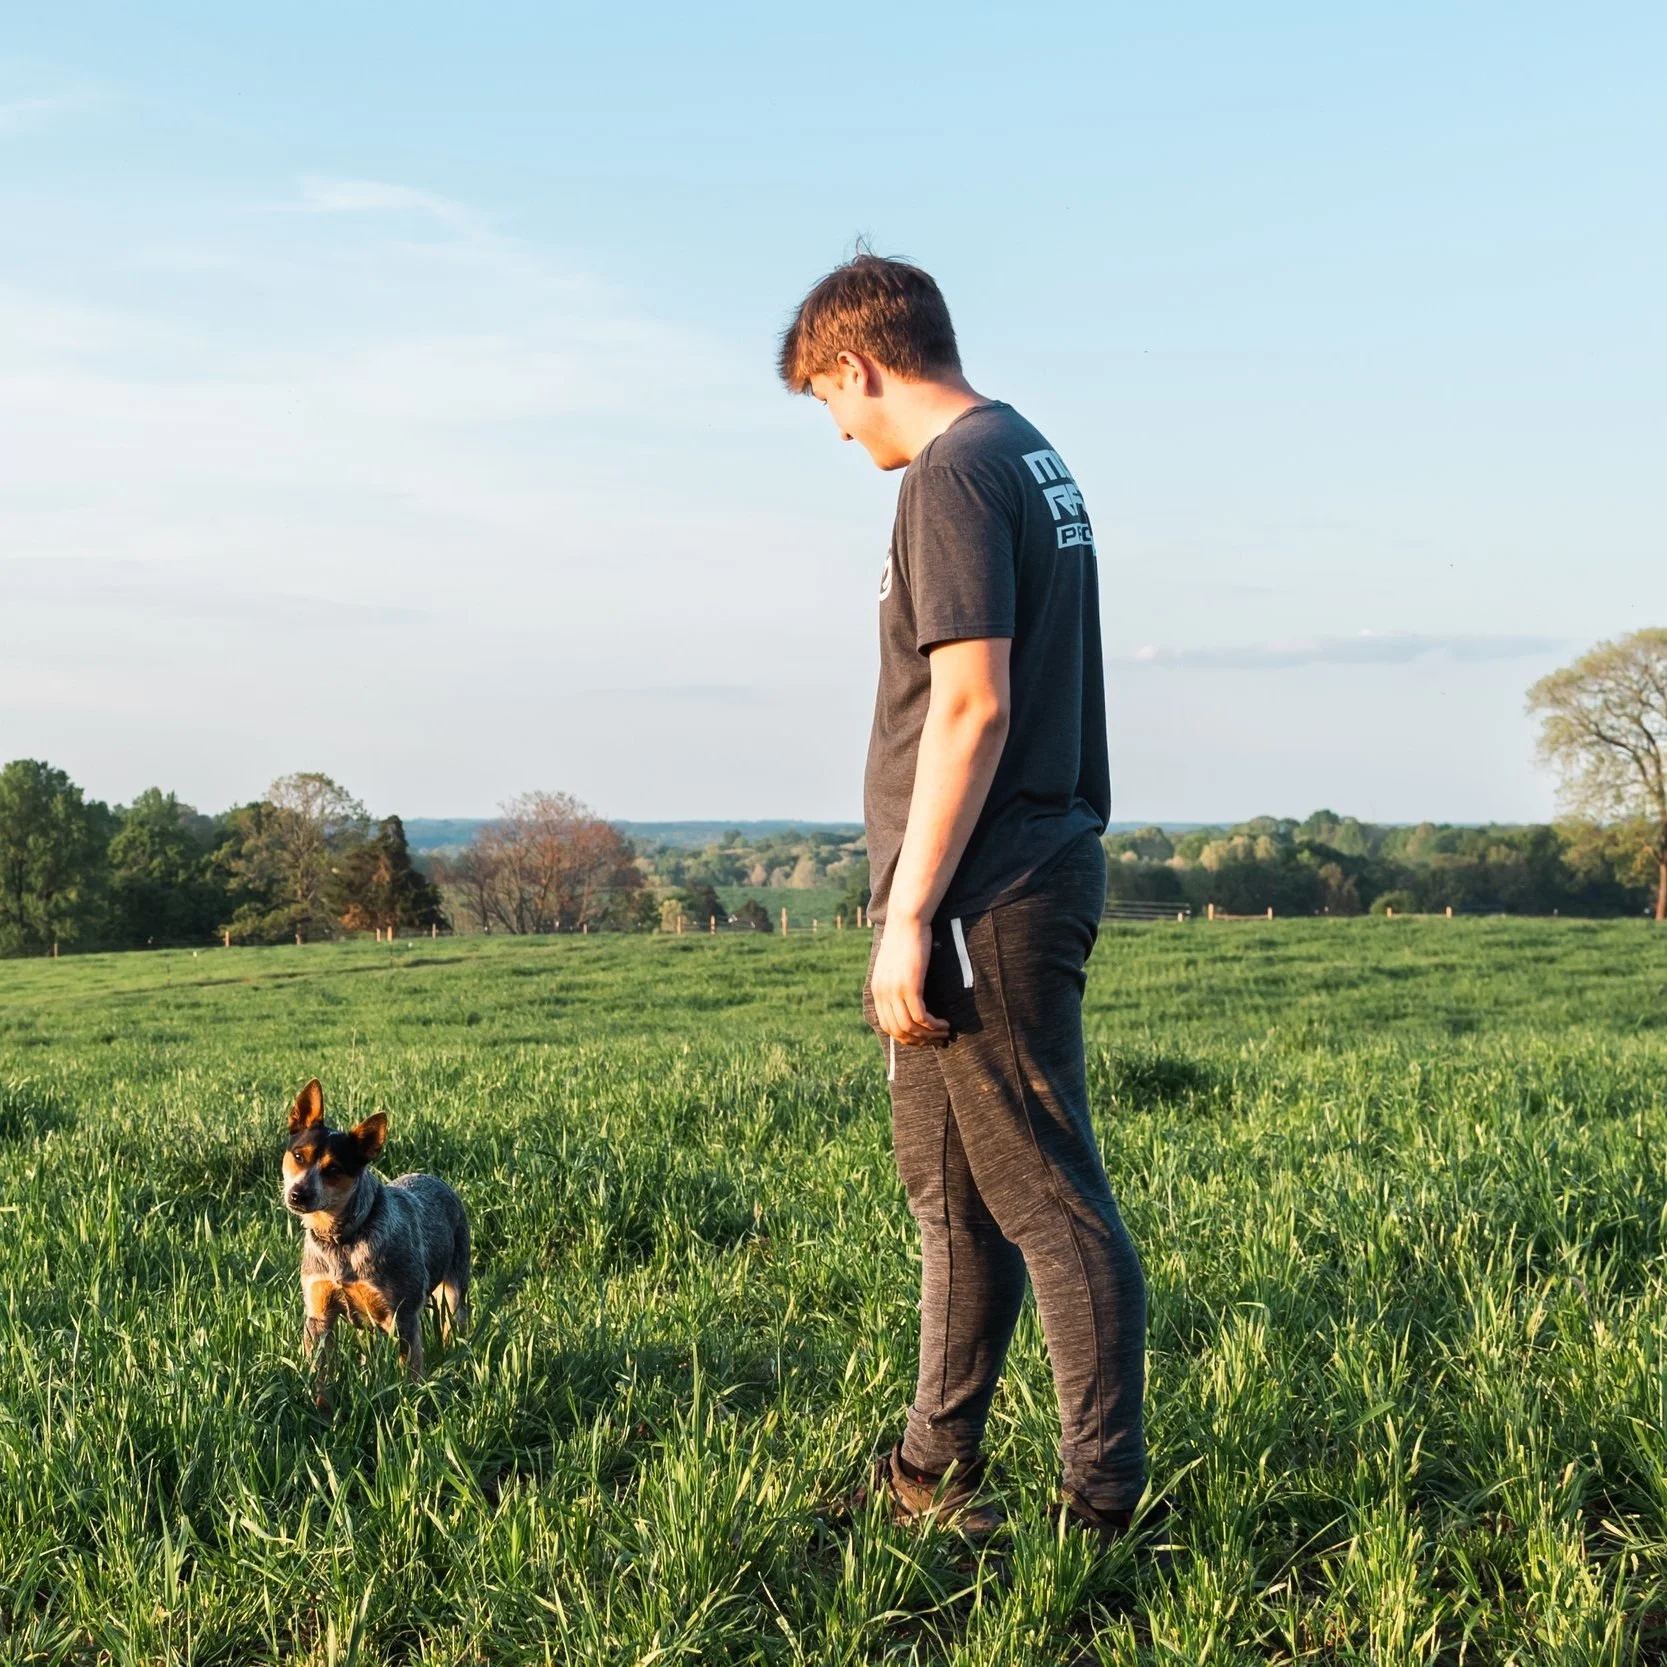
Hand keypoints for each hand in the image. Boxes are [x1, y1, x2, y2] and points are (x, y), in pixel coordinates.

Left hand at [871, 916, 950, 1045]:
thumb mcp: (894, 965)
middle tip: (936, 1040)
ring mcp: (895, 991)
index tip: (922, 1038)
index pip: (887, 1026)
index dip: (906, 1038)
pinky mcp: (910, 986)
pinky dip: (933, 1025)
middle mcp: (882, 994)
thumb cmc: (904, 939)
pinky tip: (944, 1023)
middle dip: (919, 1040)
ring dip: (929, 1035)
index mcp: (877, 991)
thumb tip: (907, 996)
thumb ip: (895, 982)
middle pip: (898, 1031)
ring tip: (944, 1032)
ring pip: (910, 1027)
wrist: (906, 920)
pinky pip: (921, 1017)